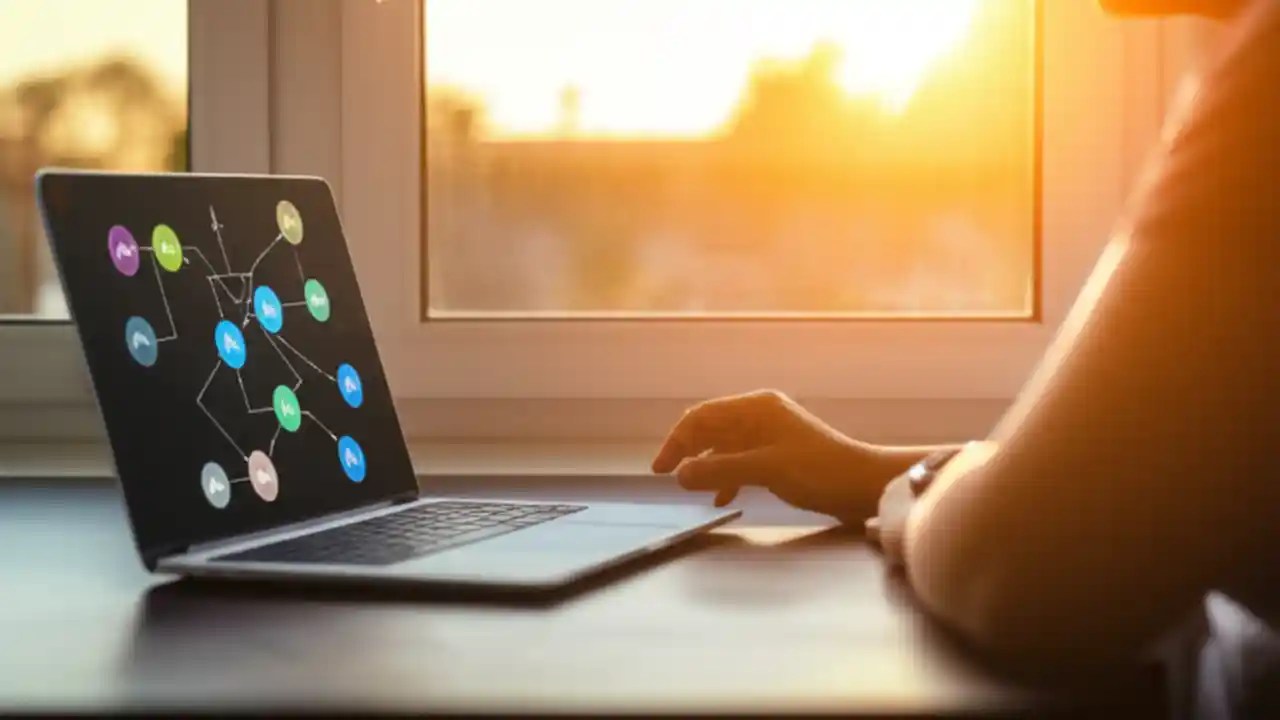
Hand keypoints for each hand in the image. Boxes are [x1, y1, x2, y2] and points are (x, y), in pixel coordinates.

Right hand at [652, 390, 918, 523]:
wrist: (865, 484)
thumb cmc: (819, 471)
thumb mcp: (765, 470)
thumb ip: (720, 470)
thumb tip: (680, 475)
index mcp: (756, 408)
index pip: (702, 416)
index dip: (677, 441)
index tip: (660, 469)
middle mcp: (761, 414)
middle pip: (712, 428)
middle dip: (688, 451)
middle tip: (668, 476)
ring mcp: (772, 433)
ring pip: (726, 446)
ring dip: (707, 465)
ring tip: (692, 488)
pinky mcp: (781, 453)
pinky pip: (743, 460)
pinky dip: (728, 476)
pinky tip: (722, 497)